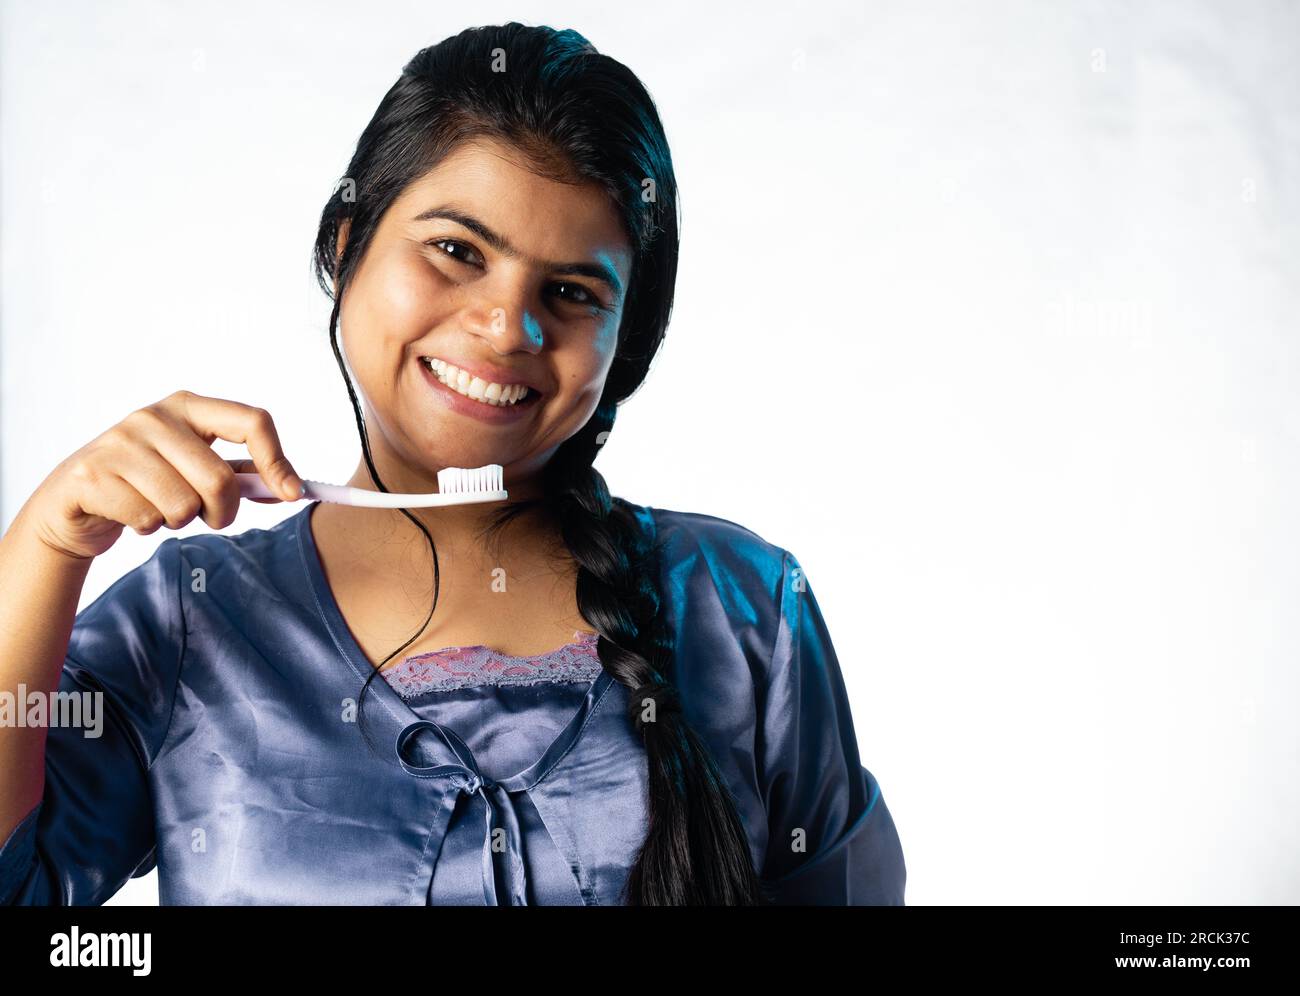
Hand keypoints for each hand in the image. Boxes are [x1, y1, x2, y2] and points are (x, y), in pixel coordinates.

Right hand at [22, 390, 304, 559]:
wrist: (74, 502)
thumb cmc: (147, 484)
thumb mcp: (194, 468)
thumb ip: (241, 474)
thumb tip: (292, 488)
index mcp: (188, 407)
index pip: (252, 421)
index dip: (278, 461)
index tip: (293, 493)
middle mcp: (154, 416)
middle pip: (220, 480)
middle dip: (221, 513)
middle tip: (204, 516)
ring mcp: (119, 442)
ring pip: (183, 505)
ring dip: (179, 522)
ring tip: (157, 508)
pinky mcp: (92, 474)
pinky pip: (147, 519)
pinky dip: (147, 527)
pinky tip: (130, 513)